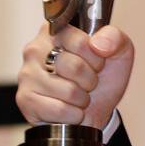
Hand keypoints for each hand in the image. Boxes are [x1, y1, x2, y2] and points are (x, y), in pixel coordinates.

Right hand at [16, 22, 134, 129]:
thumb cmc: (103, 77)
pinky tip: (69, 109)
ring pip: (68, 90)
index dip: (96, 58)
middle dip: (89, 80)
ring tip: (78, 95)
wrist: (96, 110)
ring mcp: (27, 74)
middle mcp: (35, 49)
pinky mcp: (25, 99)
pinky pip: (59, 110)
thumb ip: (114, 38)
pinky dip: (73, 115)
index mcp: (56, 30)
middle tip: (88, 82)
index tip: (96, 62)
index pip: (80, 42)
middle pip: (73, 66)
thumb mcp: (119, 52)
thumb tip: (98, 44)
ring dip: (82, 99)